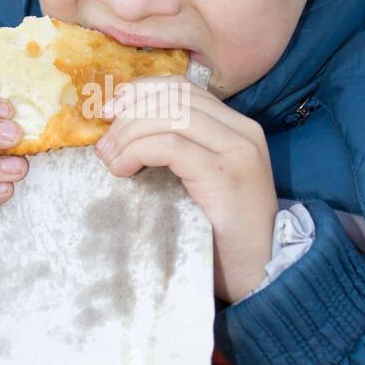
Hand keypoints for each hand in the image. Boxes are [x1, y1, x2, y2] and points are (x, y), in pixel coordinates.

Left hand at [94, 76, 276, 303]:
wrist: (260, 276)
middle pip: (174, 95)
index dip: (140, 92)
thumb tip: (120, 131)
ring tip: (110, 159)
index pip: (182, 88)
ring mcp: (237, 150)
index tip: (109, 113)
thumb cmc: (223, 236)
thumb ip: (178, 152)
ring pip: (171, 114)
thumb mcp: (200, 182)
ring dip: (129, 132)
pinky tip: (124, 169)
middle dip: (129, 113)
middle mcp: (243, 130)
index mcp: (236, 128)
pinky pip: (171, 144)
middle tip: (104, 145)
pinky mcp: (225, 174)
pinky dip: (138, 150)